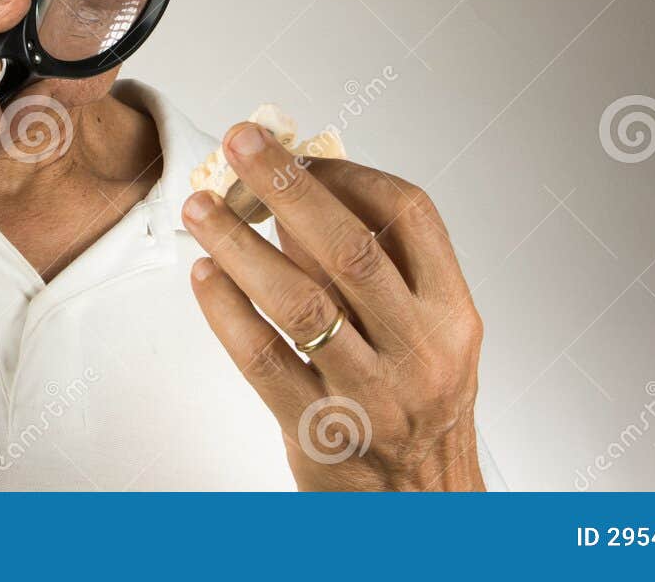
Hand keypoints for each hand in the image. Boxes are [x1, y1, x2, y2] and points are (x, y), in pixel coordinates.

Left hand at [182, 123, 484, 490]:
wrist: (420, 510)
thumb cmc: (415, 408)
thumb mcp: (423, 333)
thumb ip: (376, 269)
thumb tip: (301, 190)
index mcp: (454, 315)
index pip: (410, 215)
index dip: (351, 173)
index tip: (300, 151)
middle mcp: (420, 353)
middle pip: (349, 248)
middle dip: (288, 186)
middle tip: (240, 143)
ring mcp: (370, 396)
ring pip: (298, 302)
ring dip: (240, 244)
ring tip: (200, 207)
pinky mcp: (320, 433)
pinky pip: (262, 359)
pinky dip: (226, 310)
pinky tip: (203, 276)